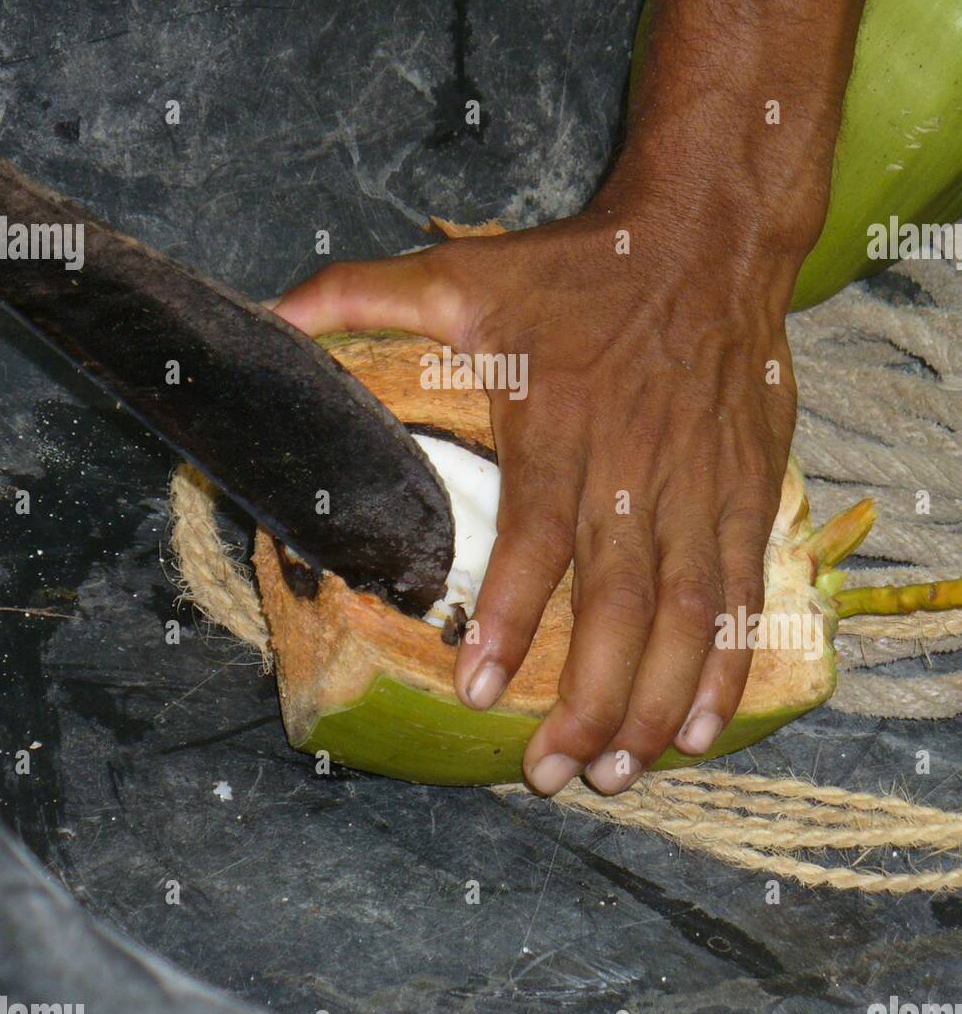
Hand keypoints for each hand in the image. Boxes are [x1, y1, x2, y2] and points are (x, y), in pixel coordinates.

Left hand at [272, 184, 798, 795]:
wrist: (705, 239)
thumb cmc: (580, 269)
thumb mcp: (464, 272)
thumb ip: (364, 296)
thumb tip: (267, 313)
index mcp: (561, 426)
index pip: (538, 536)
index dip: (510, 617)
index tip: (476, 688)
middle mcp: (634, 468)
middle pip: (616, 602)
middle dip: (586, 699)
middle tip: (552, 774)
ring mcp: (697, 486)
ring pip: (683, 613)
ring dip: (653, 700)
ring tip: (618, 771)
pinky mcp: (745, 491)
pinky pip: (739, 591)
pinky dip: (723, 661)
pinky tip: (699, 725)